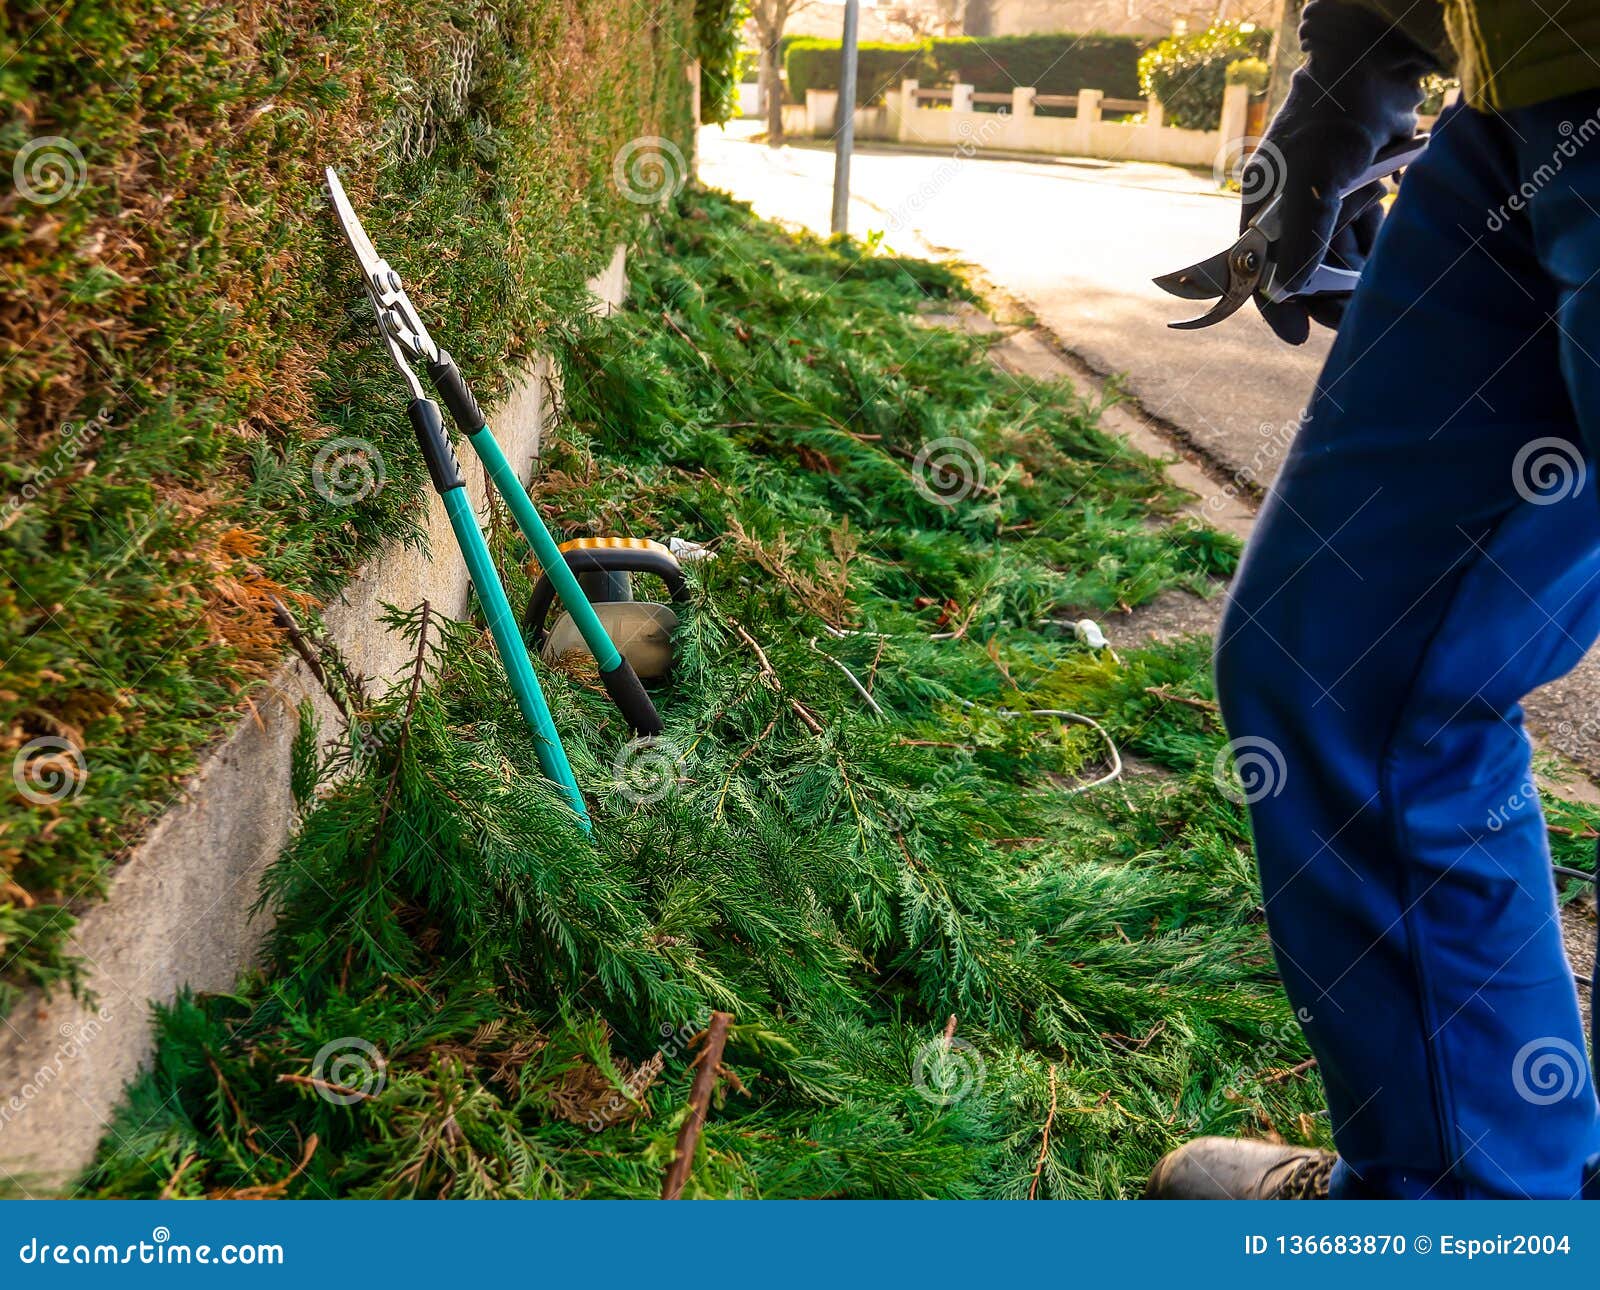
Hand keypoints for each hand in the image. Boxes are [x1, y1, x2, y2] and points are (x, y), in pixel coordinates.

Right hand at [1243, 1, 1436, 344]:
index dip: (1276, 305)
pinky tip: (1385, 261)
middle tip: (1350, 319)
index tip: (1297, 336)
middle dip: (1323, 293)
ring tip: (1372, 293)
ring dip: (1349, 274)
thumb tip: (1294, 293)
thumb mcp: (1314, 183)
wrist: (1375, 69)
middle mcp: (1286, 206)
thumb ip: (1303, 239)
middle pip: (1299, 267)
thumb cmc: (1334, 122)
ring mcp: (1321, 198)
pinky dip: (1369, 249)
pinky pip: (1358, 233)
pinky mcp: (1354, 188)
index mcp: (1261, 206)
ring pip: (1331, 252)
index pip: (1258, 268)